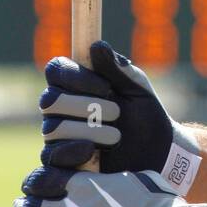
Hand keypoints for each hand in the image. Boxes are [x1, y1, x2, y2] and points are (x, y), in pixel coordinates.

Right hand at [40, 40, 201, 193]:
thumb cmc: (145, 115)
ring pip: (53, 128)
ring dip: (90, 129)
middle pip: (49, 100)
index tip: (105, 86)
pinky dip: (73, 150)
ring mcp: (58, 136)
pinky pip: (51, 155)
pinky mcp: (61, 162)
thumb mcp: (136, 88)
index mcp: (75, 84)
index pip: (55, 70)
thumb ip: (117, 68)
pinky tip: (92, 150)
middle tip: (116, 112)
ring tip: (117, 135)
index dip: (74, 75)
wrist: (157, 153)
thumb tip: (97, 45)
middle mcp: (60, 108)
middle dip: (85, 105)